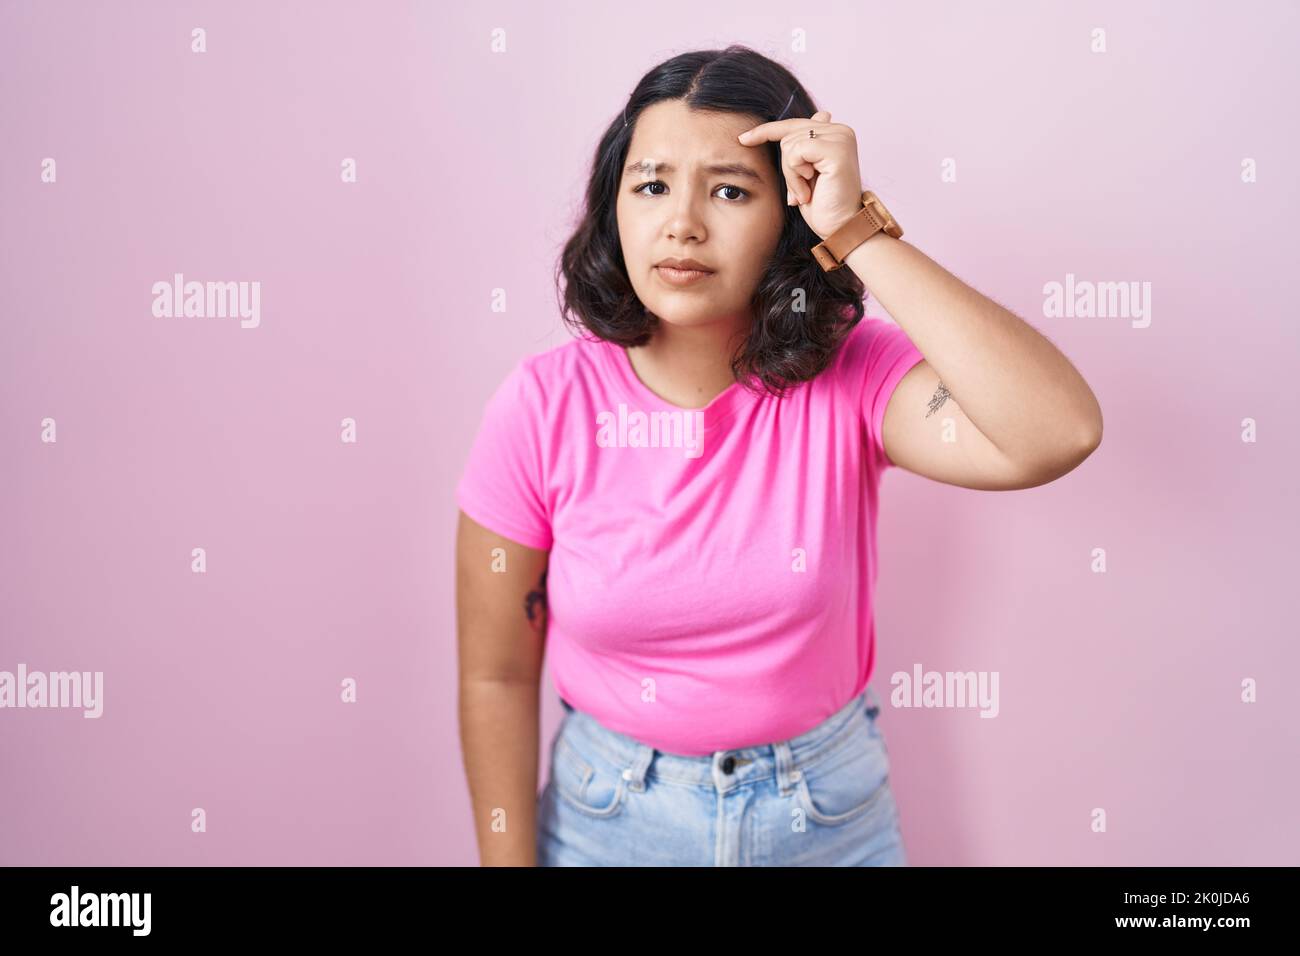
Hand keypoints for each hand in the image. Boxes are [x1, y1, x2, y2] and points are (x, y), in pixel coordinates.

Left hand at [737, 110, 863, 240]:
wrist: (839, 229)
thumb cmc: (823, 205)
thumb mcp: (807, 172)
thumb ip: (807, 146)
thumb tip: (820, 115)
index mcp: (835, 133)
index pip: (792, 124)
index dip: (766, 131)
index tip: (743, 139)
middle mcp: (840, 131)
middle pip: (787, 134)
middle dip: (786, 166)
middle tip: (800, 191)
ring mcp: (841, 138)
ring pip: (789, 144)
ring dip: (791, 174)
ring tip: (807, 192)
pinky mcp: (837, 150)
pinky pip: (796, 152)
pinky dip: (795, 175)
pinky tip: (808, 191)